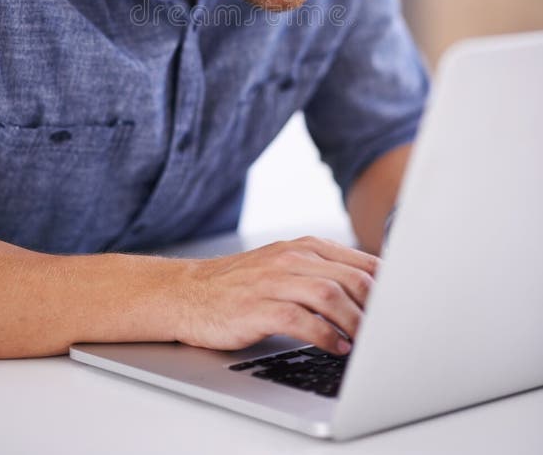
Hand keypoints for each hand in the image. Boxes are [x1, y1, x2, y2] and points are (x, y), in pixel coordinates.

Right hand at [173, 236, 380, 356]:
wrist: (189, 292)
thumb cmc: (243, 285)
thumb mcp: (286, 267)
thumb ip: (324, 273)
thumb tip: (372, 293)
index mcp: (304, 247)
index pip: (360, 262)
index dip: (387, 287)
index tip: (404, 308)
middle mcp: (292, 259)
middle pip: (350, 278)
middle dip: (376, 308)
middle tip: (390, 331)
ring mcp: (274, 281)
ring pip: (329, 295)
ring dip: (355, 322)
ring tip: (367, 343)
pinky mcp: (257, 307)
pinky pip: (300, 318)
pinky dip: (324, 335)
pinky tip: (335, 346)